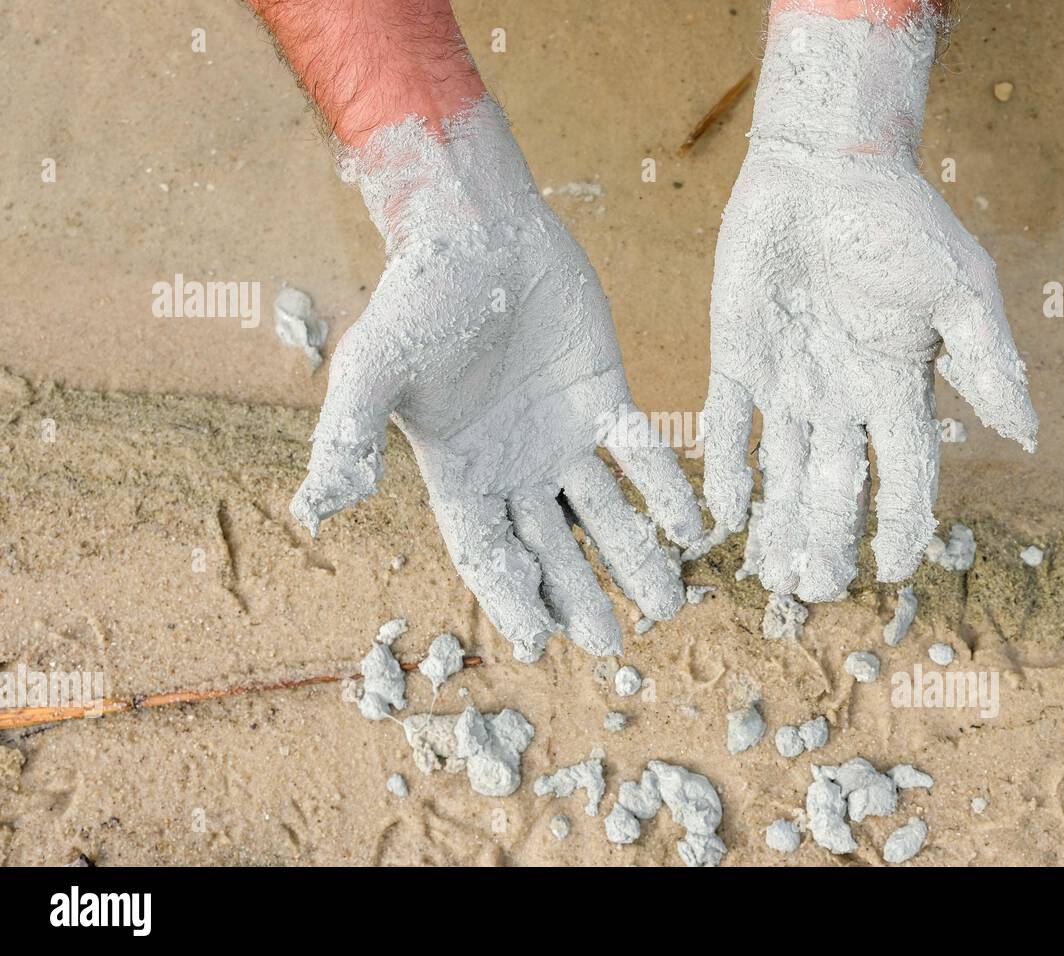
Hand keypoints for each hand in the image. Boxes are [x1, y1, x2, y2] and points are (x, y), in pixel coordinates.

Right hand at [292, 98, 703, 661]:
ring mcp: (563, 436)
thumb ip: (347, 440)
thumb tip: (309, 511)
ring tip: (666, 604)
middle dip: (581, 595)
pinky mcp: (605, 399)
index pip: (487, 552)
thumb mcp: (371, 371)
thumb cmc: (418, 297)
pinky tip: (692, 525)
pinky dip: (665, 488)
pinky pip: (640, 454)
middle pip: (552, 547)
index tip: (541, 641)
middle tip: (614, 644)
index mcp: (459, 472)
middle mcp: (515, 466)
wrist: (478, 228)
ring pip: (604, 512)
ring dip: (634, 557)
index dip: (511, 597)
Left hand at [701, 10, 1035, 597]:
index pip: (904, 472)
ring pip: (781, 467)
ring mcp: (788, 379)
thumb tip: (1029, 435)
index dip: (900, 524)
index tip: (892, 574)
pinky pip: (726, 423)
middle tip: (813, 592)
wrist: (824, 164)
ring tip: (768, 574)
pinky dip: (723, 467)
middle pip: (835, 484)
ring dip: (777, 520)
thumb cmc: (901, 219)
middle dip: (827, 537)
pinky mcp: (737, 356)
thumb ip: (985, 359)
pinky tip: (719, 514)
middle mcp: (842, 394)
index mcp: (896, 384)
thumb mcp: (958, 287)